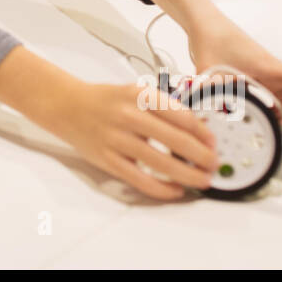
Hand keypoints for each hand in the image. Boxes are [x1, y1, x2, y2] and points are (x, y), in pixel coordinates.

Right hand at [53, 81, 218, 200]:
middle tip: (214, 164)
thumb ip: (162, 107)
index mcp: (138, 95)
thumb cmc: (105, 100)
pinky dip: (161, 188)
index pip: (180, 115)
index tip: (213, 142)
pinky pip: (140, 179)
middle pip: (175, 140)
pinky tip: (175, 190)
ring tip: (202, 180)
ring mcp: (117, 139)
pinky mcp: (108, 160)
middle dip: (201, 155)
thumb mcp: (133, 91)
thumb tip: (196, 128)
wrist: (67, 106)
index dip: (202, 132)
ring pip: (160, 162)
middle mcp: (128, 115)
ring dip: (187, 174)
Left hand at [187, 21, 281, 121]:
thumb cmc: (212, 39)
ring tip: (277, 142)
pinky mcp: (253, 78)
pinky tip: (257, 126)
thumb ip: (209, 90)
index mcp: (270, 67)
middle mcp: (272, 72)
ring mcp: (263, 75)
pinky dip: (266, 113)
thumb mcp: (208, 68)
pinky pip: (267, 99)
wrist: (205, 23)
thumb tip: (206, 112)